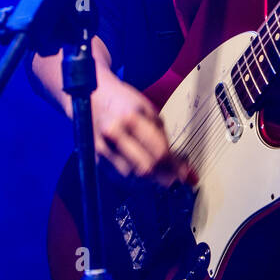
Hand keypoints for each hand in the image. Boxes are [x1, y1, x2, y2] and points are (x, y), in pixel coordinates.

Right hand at [74, 69, 196, 186]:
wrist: (93, 98)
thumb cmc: (123, 103)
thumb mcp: (149, 113)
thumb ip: (163, 140)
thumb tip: (182, 166)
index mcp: (131, 118)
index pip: (158, 152)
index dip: (175, 168)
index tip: (186, 176)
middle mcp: (114, 134)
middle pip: (145, 168)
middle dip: (164, 177)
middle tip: (175, 178)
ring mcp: (102, 148)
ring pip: (133, 177)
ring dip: (150, 181)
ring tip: (159, 174)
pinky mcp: (95, 159)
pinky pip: (119, 178)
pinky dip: (134, 181)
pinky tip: (142, 176)